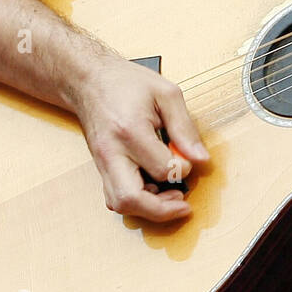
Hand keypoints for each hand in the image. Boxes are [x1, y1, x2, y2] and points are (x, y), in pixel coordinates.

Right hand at [66, 55, 210, 222]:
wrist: (89, 81)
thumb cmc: (128, 83)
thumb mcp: (166, 94)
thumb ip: (185, 128)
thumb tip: (201, 159)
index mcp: (130, 131)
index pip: (161, 169)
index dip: (183, 169)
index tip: (190, 158)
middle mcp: (111, 153)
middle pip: (130, 199)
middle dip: (161, 210)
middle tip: (183, 203)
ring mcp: (102, 163)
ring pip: (119, 204)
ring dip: (148, 209)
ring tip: (172, 197)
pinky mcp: (101, 168)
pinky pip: (115, 196)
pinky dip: (137, 201)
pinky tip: (155, 190)